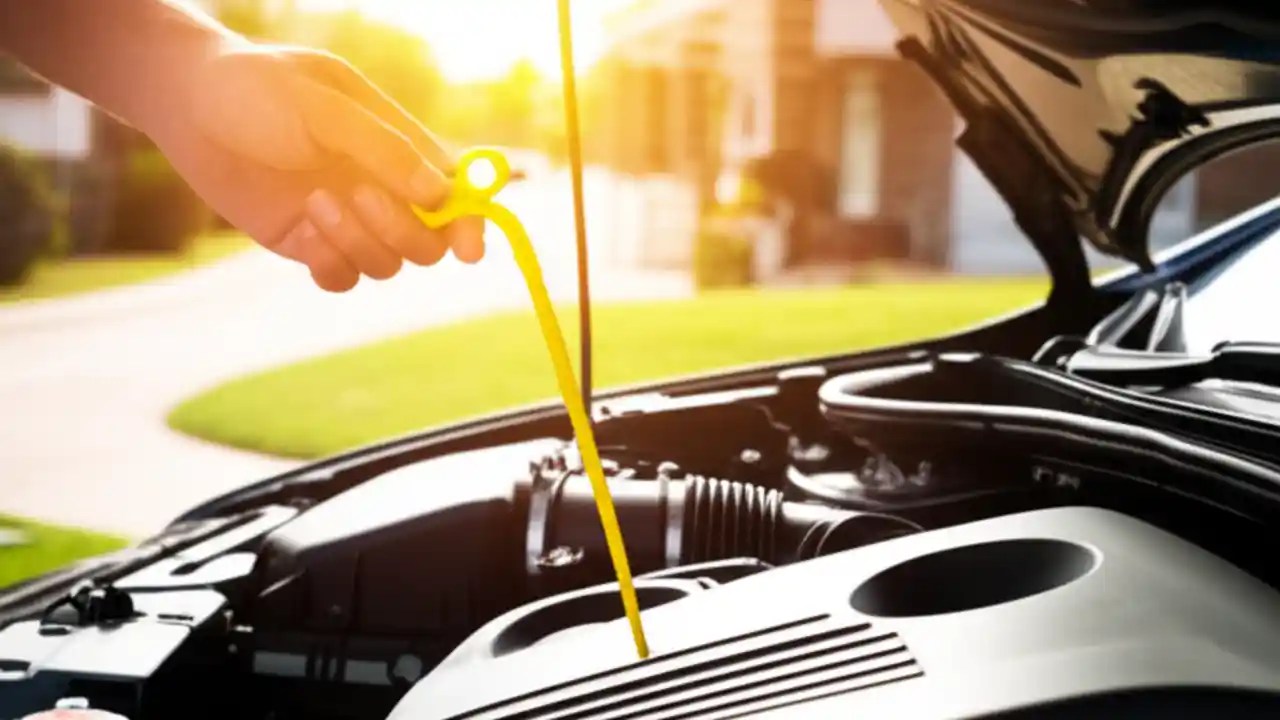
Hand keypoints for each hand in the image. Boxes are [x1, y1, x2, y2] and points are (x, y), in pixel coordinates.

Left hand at [148, 43, 483, 291]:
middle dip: (405, 230)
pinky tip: (305, 231)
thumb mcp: (323, 106)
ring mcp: (348, 219)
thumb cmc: (257, 88)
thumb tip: (441, 193)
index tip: (469, 248)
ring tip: (314, 201)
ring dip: (361, 241)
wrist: (185, 104)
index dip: (473, 221)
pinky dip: (334, 264)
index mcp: (399, 145)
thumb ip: (384, 148)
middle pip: (429, 240)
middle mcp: (382, 185)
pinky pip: (345, 277)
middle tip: (361, 195)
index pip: (457, 191)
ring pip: (389, 263)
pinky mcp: (310, 243)